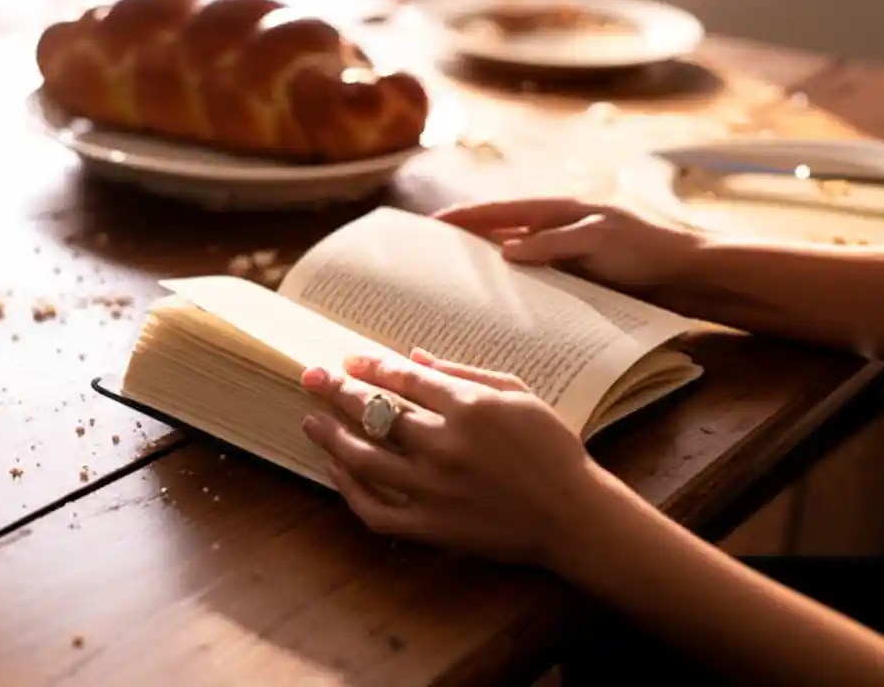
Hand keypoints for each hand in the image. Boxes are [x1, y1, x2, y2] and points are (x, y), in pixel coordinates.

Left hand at [299, 348, 606, 568]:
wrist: (573, 515)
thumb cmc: (551, 449)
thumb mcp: (518, 393)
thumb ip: (464, 372)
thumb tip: (414, 356)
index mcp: (468, 407)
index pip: (401, 380)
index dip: (369, 367)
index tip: (347, 361)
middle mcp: (444, 445)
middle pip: (373, 412)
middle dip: (335, 390)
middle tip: (310, 377)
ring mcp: (433, 489)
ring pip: (363, 459)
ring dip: (330, 436)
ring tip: (311, 421)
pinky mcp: (431, 527)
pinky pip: (375, 510)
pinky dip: (348, 490)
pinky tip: (336, 469)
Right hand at [435, 199, 708, 293]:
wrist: (692, 278)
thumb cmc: (648, 253)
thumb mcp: (598, 242)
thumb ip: (552, 243)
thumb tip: (505, 249)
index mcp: (562, 210)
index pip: (503, 210)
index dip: (466, 216)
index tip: (432, 223)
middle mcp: (560, 229)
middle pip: (503, 231)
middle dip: (469, 240)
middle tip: (433, 256)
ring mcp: (569, 254)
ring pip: (517, 257)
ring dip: (488, 266)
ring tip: (455, 283)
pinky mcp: (579, 279)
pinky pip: (536, 281)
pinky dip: (514, 288)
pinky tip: (500, 305)